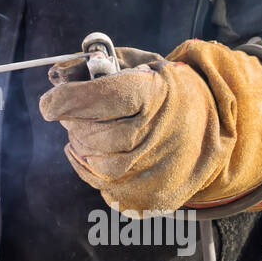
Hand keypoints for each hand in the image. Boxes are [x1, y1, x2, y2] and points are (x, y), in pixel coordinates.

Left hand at [38, 40, 261, 215]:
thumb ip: (93, 65)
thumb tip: (55, 76)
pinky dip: (87, 167)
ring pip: (97, 163)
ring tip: (87, 131)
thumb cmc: (164, 89)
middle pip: (96, 135)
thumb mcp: (135, 63)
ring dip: (80, 146)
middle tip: (72, 114)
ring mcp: (158, 171)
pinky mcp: (152, 197)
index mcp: (157, 95)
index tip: (49, 102)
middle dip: (74, 124)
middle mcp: (160, 136)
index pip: (105, 97)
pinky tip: (92, 151)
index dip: (69, 100)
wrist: (212, 126)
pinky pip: (102, 186)